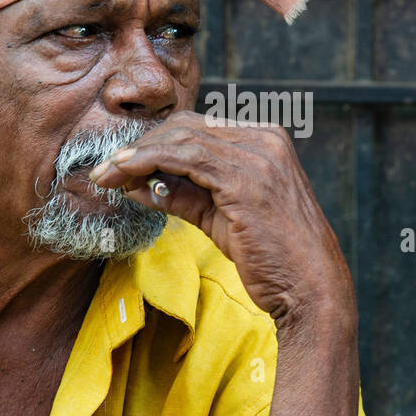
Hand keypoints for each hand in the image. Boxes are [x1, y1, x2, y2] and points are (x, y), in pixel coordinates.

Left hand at [88, 111, 354, 328]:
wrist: (310, 289)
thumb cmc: (271, 259)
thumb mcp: (221, 219)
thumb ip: (184, 195)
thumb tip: (140, 184)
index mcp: (265, 141)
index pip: (198, 128)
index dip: (154, 143)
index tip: (120, 164)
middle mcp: (264, 139)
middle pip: (186, 126)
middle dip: (140, 145)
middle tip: (105, 169)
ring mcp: (258, 154)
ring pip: (181, 138)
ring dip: (136, 155)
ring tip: (105, 174)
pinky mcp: (246, 178)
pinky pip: (185, 157)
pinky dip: (148, 163)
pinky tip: (125, 177)